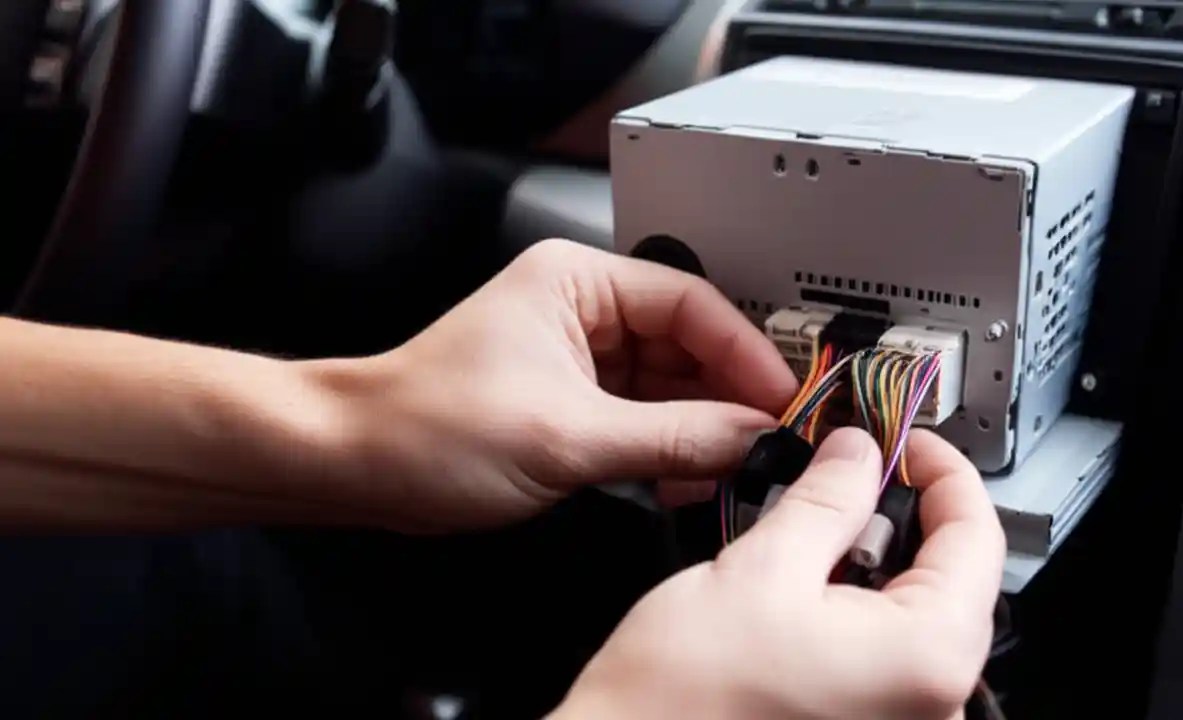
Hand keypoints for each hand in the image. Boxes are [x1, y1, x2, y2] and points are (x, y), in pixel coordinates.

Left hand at [307, 239, 797, 531]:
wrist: (358, 465)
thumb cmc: (428, 426)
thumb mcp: (568, 436)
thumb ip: (672, 438)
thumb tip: (752, 438)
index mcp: (577, 281)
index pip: (690, 302)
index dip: (743, 351)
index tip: (780, 397)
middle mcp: (583, 311)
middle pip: (687, 344)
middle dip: (726, 395)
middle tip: (769, 440)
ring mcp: (578, 359)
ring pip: (669, 386)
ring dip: (701, 430)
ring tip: (731, 469)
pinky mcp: (572, 403)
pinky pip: (643, 419)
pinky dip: (670, 449)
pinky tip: (689, 480)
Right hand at [552, 428, 1005, 719]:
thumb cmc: (682, 699)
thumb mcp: (762, 567)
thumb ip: (828, 498)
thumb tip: (859, 455)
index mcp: (926, 659)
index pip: (977, 536)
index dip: (942, 470)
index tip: (906, 441)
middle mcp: (931, 705)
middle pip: (948, 576)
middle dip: (894, 515)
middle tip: (838, 478)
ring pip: (908, 612)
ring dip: (865, 561)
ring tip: (799, 543)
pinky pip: (880, 652)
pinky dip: (849, 607)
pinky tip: (797, 594)